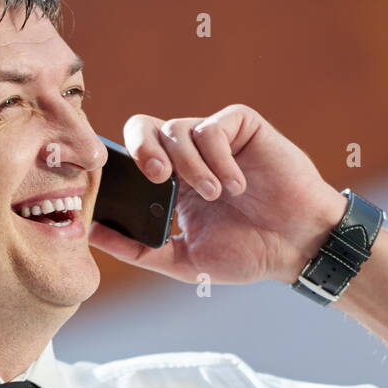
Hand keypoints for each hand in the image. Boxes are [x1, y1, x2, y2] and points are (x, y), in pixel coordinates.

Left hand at [88, 105, 347, 284]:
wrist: (296, 245)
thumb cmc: (247, 253)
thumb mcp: (184, 260)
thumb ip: (139, 249)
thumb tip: (91, 233)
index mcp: (170, 184)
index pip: (129, 158)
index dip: (119, 166)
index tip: (119, 189)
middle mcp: (187, 156)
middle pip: (141, 127)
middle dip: (142, 149)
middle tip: (158, 179)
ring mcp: (214, 139)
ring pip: (177, 129)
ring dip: (192, 166)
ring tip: (214, 197)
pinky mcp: (241, 126)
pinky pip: (213, 127)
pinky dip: (219, 158)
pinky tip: (237, 185)